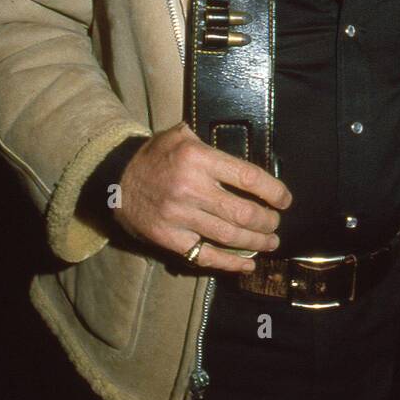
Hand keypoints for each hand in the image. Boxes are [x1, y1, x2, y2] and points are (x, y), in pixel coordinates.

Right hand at [112, 121, 291, 272]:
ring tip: (270, 241)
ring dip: (256, 242)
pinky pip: (205, 255)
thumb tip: (243, 154)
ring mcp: (179, 216)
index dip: (272, 191)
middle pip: (242, 212)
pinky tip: (247, 264)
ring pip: (229, 235)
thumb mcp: (179, 135)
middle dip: (267, 220)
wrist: (115, 181)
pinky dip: (230, 263)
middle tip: (275, 222)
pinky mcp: (170, 238)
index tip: (284, 199)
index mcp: (197, 158)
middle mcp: (190, 188)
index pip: (247, 177)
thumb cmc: (154, 156)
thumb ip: (209, 141)